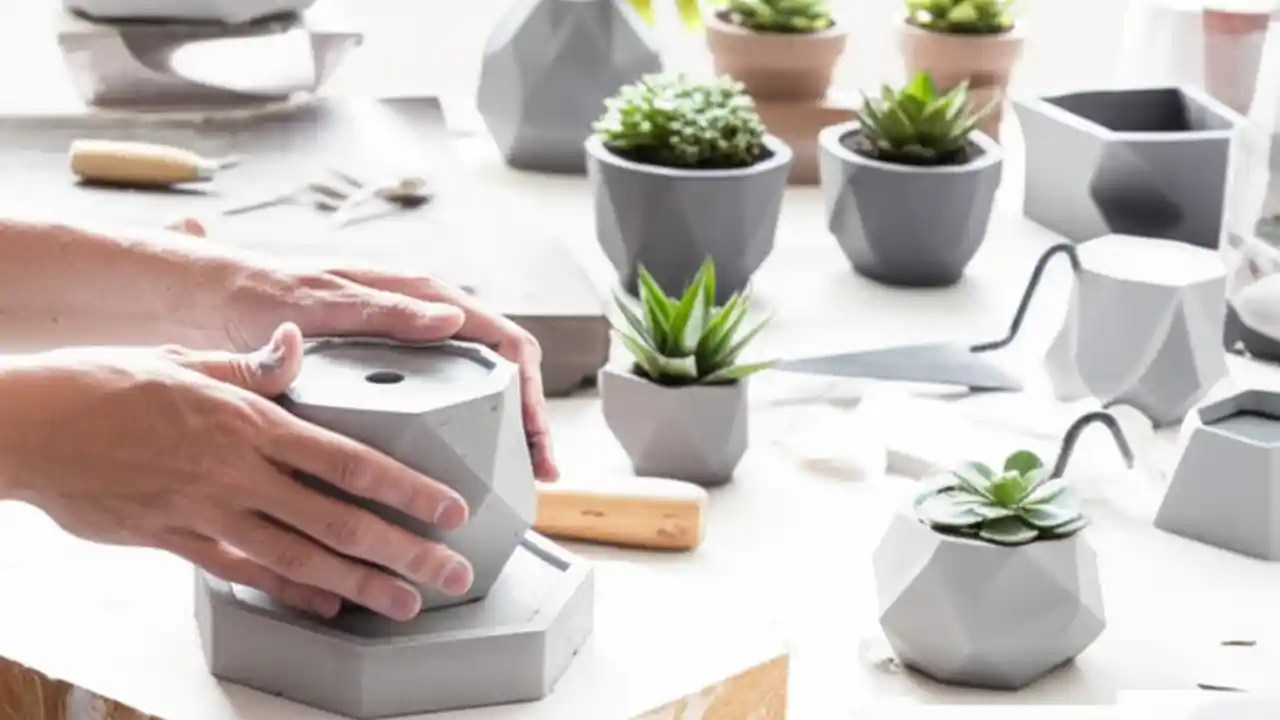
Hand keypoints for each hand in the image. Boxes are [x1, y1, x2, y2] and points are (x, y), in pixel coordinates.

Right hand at [0, 323, 473, 620]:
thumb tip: (297, 342)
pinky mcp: (176, 541)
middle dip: (403, 549)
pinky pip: (243, 573)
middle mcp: (239, 475)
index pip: (348, 460)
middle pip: (338, 520)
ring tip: (405, 601)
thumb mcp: (190, 360)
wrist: (30, 426)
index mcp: (251, 424)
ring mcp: (208, 514)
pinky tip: (325, 605)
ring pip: (300, 558)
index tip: (449, 507)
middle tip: (450, 570)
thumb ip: (255, 367)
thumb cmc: (109, 384)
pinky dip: (288, 591)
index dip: (405, 488)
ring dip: (359, 583)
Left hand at [168, 219, 557, 481]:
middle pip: (501, 368)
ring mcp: (404, 345)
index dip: (526, 389)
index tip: (534, 435)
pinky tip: (469, 464)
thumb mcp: (320, 304)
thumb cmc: (259, 295)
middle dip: (529, 418)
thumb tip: (450, 318)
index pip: (500, 340)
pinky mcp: (383, 370)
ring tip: (519, 477)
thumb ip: (381, 309)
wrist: (201, 297)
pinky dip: (469, 430)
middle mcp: (420, 318)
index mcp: (414, 296)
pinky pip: (446, 397)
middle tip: (540, 468)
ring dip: (506, 430)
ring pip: (478, 386)